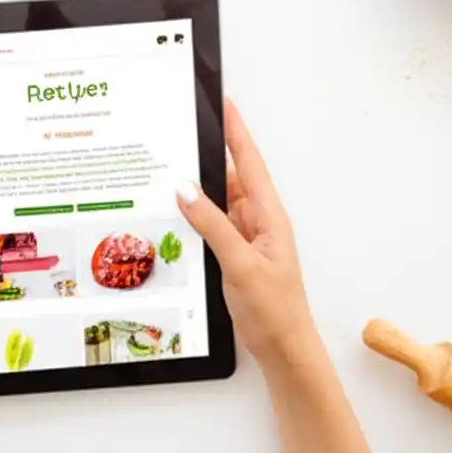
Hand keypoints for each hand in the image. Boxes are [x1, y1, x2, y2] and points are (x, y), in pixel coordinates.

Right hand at [175, 100, 316, 366]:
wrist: (284, 350)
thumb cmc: (275, 310)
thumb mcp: (240, 264)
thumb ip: (212, 225)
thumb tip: (186, 189)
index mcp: (268, 215)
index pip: (248, 161)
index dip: (235, 130)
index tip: (223, 102)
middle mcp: (258, 221)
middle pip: (229, 177)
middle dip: (207, 155)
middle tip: (181, 132)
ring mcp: (245, 238)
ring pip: (216, 203)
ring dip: (196, 190)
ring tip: (167, 171)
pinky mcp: (234, 255)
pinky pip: (211, 226)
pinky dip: (194, 217)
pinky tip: (174, 214)